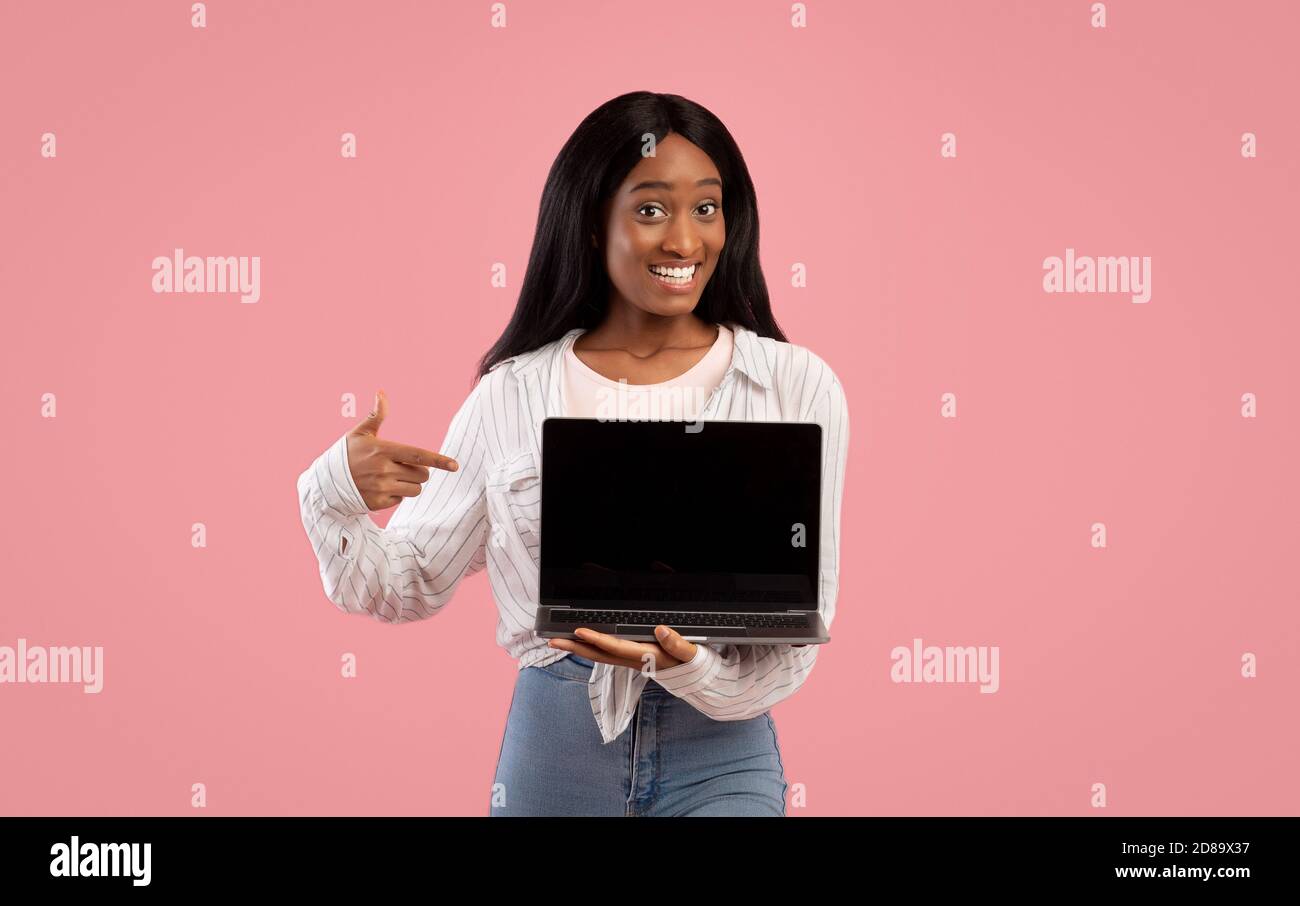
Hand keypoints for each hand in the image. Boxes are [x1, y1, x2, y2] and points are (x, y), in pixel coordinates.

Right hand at [346, 389, 459, 511]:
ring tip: (392, 477)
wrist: (326, 482)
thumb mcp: (360, 433)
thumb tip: (381, 392)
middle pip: (422, 474)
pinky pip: (401, 500)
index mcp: (383, 450)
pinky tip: (381, 488)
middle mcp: (384, 470)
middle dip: (418, 470)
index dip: (439, 460)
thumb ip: (376, 415)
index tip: (455, 465)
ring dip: (410, 484)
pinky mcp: (379, 503)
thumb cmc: (347, 454)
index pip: (418, 455)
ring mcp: (382, 488)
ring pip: (415, 489)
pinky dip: (396, 495)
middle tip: (400, 466)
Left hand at [549, 626, 697, 672]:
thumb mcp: (689, 652)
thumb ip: (676, 643)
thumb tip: (661, 629)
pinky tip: (579, 641)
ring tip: (557, 640)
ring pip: (598, 654)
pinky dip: (589, 647)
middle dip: (575, 647)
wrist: (692, 674)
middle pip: (598, 654)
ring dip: (577, 647)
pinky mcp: (629, 657)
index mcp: (644, 656)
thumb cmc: (690, 661)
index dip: (596, 639)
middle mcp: (632, 660)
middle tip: (552, 640)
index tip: (579, 630)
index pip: (615, 647)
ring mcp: (628, 660)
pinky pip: (604, 653)